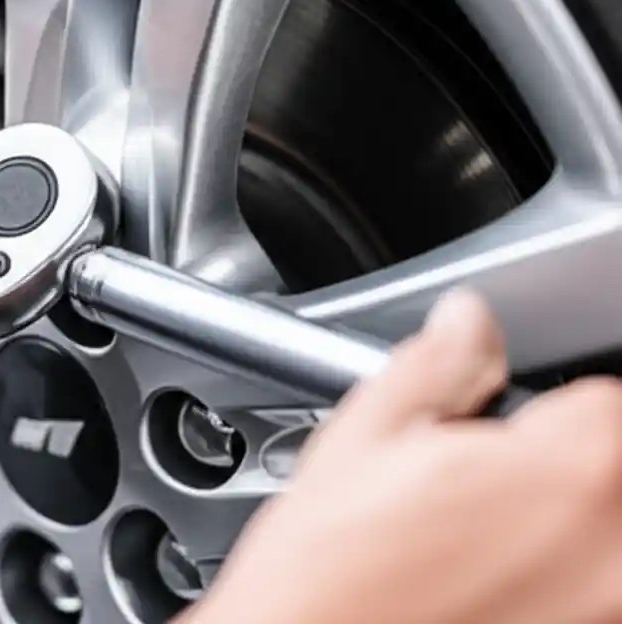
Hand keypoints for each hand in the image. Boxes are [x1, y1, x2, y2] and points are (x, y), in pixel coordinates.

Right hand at [184, 290, 621, 623]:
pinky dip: (555, 584)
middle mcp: (611, 549)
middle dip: (556, 469)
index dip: (540, 411)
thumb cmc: (324, 574)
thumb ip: (435, 365)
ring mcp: (604, 610)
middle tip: (478, 494)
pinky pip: (589, 590)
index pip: (602, 398)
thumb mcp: (361, 440)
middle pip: (611, 470)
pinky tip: (484, 588)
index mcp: (566, 469)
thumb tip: (467, 322)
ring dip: (561, 531)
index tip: (499, 435)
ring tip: (474, 548)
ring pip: (604, 538)